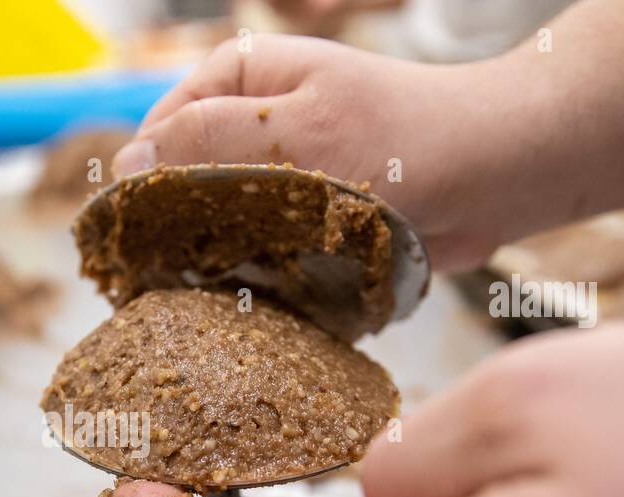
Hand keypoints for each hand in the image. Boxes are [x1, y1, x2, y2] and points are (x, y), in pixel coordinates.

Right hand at [113, 33, 519, 270]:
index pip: (156, 137)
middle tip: (192, 276)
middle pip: (182, 181)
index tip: (146, 243)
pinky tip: (267, 290)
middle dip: (184, 228)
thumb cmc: (406, 141)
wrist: (497, 175)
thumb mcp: (296, 134)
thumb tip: (126, 166)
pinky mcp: (301, 214)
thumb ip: (207, 143)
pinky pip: (258, 244)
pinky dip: (259, 269)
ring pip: (217, 220)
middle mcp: (251, 121)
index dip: (145, 190)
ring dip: (223, 256)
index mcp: (237, 79)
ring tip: (236, 284)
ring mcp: (276, 169)